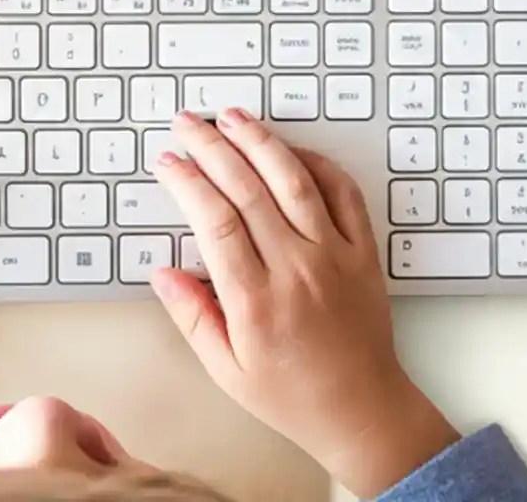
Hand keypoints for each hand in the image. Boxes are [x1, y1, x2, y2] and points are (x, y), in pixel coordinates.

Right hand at [149, 109, 458, 497]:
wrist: (363, 410)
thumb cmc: (291, 396)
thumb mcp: (226, 369)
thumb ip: (192, 317)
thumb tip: (162, 273)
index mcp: (256, 301)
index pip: (214, 221)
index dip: (187, 182)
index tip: (168, 162)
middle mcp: (296, 269)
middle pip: (248, 189)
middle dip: (212, 147)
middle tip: (188, 122)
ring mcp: (334, 257)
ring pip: (294, 181)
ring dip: (260, 141)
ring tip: (232, 116)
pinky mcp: (364, 253)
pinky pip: (343, 194)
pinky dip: (318, 164)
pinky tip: (291, 149)